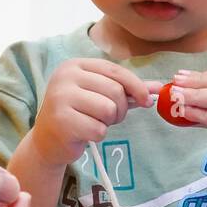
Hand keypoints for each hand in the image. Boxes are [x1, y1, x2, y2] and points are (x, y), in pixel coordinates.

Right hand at [34, 58, 152, 166]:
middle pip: (115, 91)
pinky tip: (84, 133)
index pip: (115, 70)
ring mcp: (61, 98)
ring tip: (94, 123)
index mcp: (75, 65)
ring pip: (108, 109)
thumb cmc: (78, 114)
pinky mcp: (62, 121)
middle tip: (109, 118)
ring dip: (108, 122)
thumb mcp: (100, 96)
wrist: (48, 141)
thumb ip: (127, 90)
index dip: (136, 85)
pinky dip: (97, 135)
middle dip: (120, 109)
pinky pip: (98, 129)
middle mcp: (65, 77)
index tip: (147, 100)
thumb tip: (158, 88)